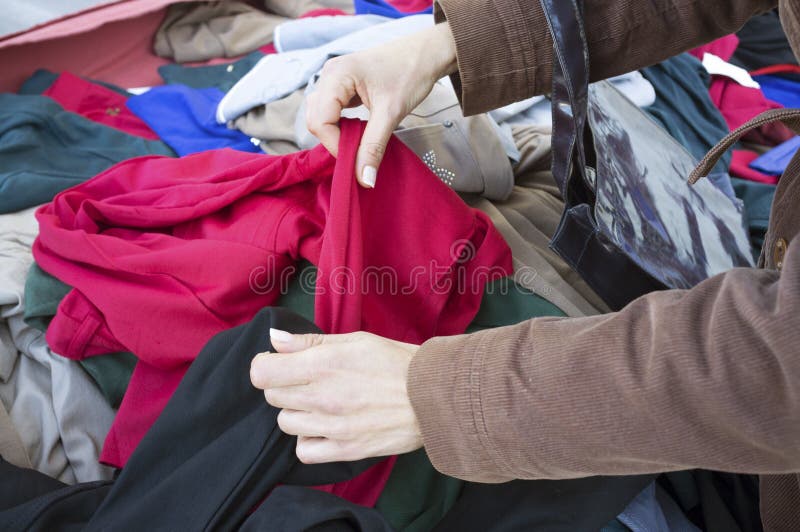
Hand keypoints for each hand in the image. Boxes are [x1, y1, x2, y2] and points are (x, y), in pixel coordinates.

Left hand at [250, 329, 423, 463]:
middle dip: (284, 386)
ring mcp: (332, 426)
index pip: (262, 372)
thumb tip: (274, 341)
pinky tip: (323, 427)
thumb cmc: (396, 362)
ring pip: (285, 423)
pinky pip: (304, 451)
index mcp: (322, 364)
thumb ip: (309, 342)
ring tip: (319, 404)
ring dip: (296, 412)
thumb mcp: (354, 340)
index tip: (278, 364)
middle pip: (272, 396)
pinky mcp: (345, 450)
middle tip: (307, 381)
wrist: (433, 395)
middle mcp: (322, 396)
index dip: (266, 366)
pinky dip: (308, 440)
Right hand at [306, 22, 456, 187]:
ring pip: (321, 115)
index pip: (320, 121)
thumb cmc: (411, 73)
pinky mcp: (342, 84)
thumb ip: (373, 146)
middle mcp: (329, 74)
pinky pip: (331, 110)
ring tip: (360, 141)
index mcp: (336, 75)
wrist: (427, 53)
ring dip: (336, 133)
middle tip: (359, 152)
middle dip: (334, 140)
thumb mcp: (392, 113)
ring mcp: (334, 78)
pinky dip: (341, 125)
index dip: (335, 144)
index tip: (357, 158)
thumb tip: (364, 179)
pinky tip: (358, 130)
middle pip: (315, 118)